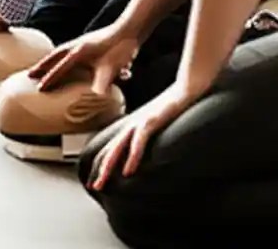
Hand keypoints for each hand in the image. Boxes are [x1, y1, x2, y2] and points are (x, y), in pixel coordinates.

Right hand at [25, 24, 139, 92]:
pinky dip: (61, 56)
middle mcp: (77, 45)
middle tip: (29, 74)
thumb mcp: (112, 69)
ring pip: (60, 52)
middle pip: (54, 57)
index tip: (40, 89)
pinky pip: (69, 50)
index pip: (60, 68)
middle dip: (42, 66)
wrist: (131, 30)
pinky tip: (66, 60)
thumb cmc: (121, 48)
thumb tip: (97, 98)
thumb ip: (103, 83)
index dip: (50, 79)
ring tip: (42, 67)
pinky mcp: (89, 42)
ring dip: (50, 60)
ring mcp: (82, 42)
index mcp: (79, 52)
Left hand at [85, 82, 201, 190]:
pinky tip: (128, 171)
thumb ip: (147, 136)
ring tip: (103, 181)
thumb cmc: (171, 107)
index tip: (96, 179)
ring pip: (117, 148)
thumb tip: (144, 151)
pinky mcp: (150, 122)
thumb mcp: (155, 124)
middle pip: (110, 151)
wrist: (183, 90)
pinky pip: (138, 143)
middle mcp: (130, 126)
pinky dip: (132, 158)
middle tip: (94, 186)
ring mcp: (138, 124)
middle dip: (101, 170)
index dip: (102, 164)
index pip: (111, 148)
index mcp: (130, 127)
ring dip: (109, 167)